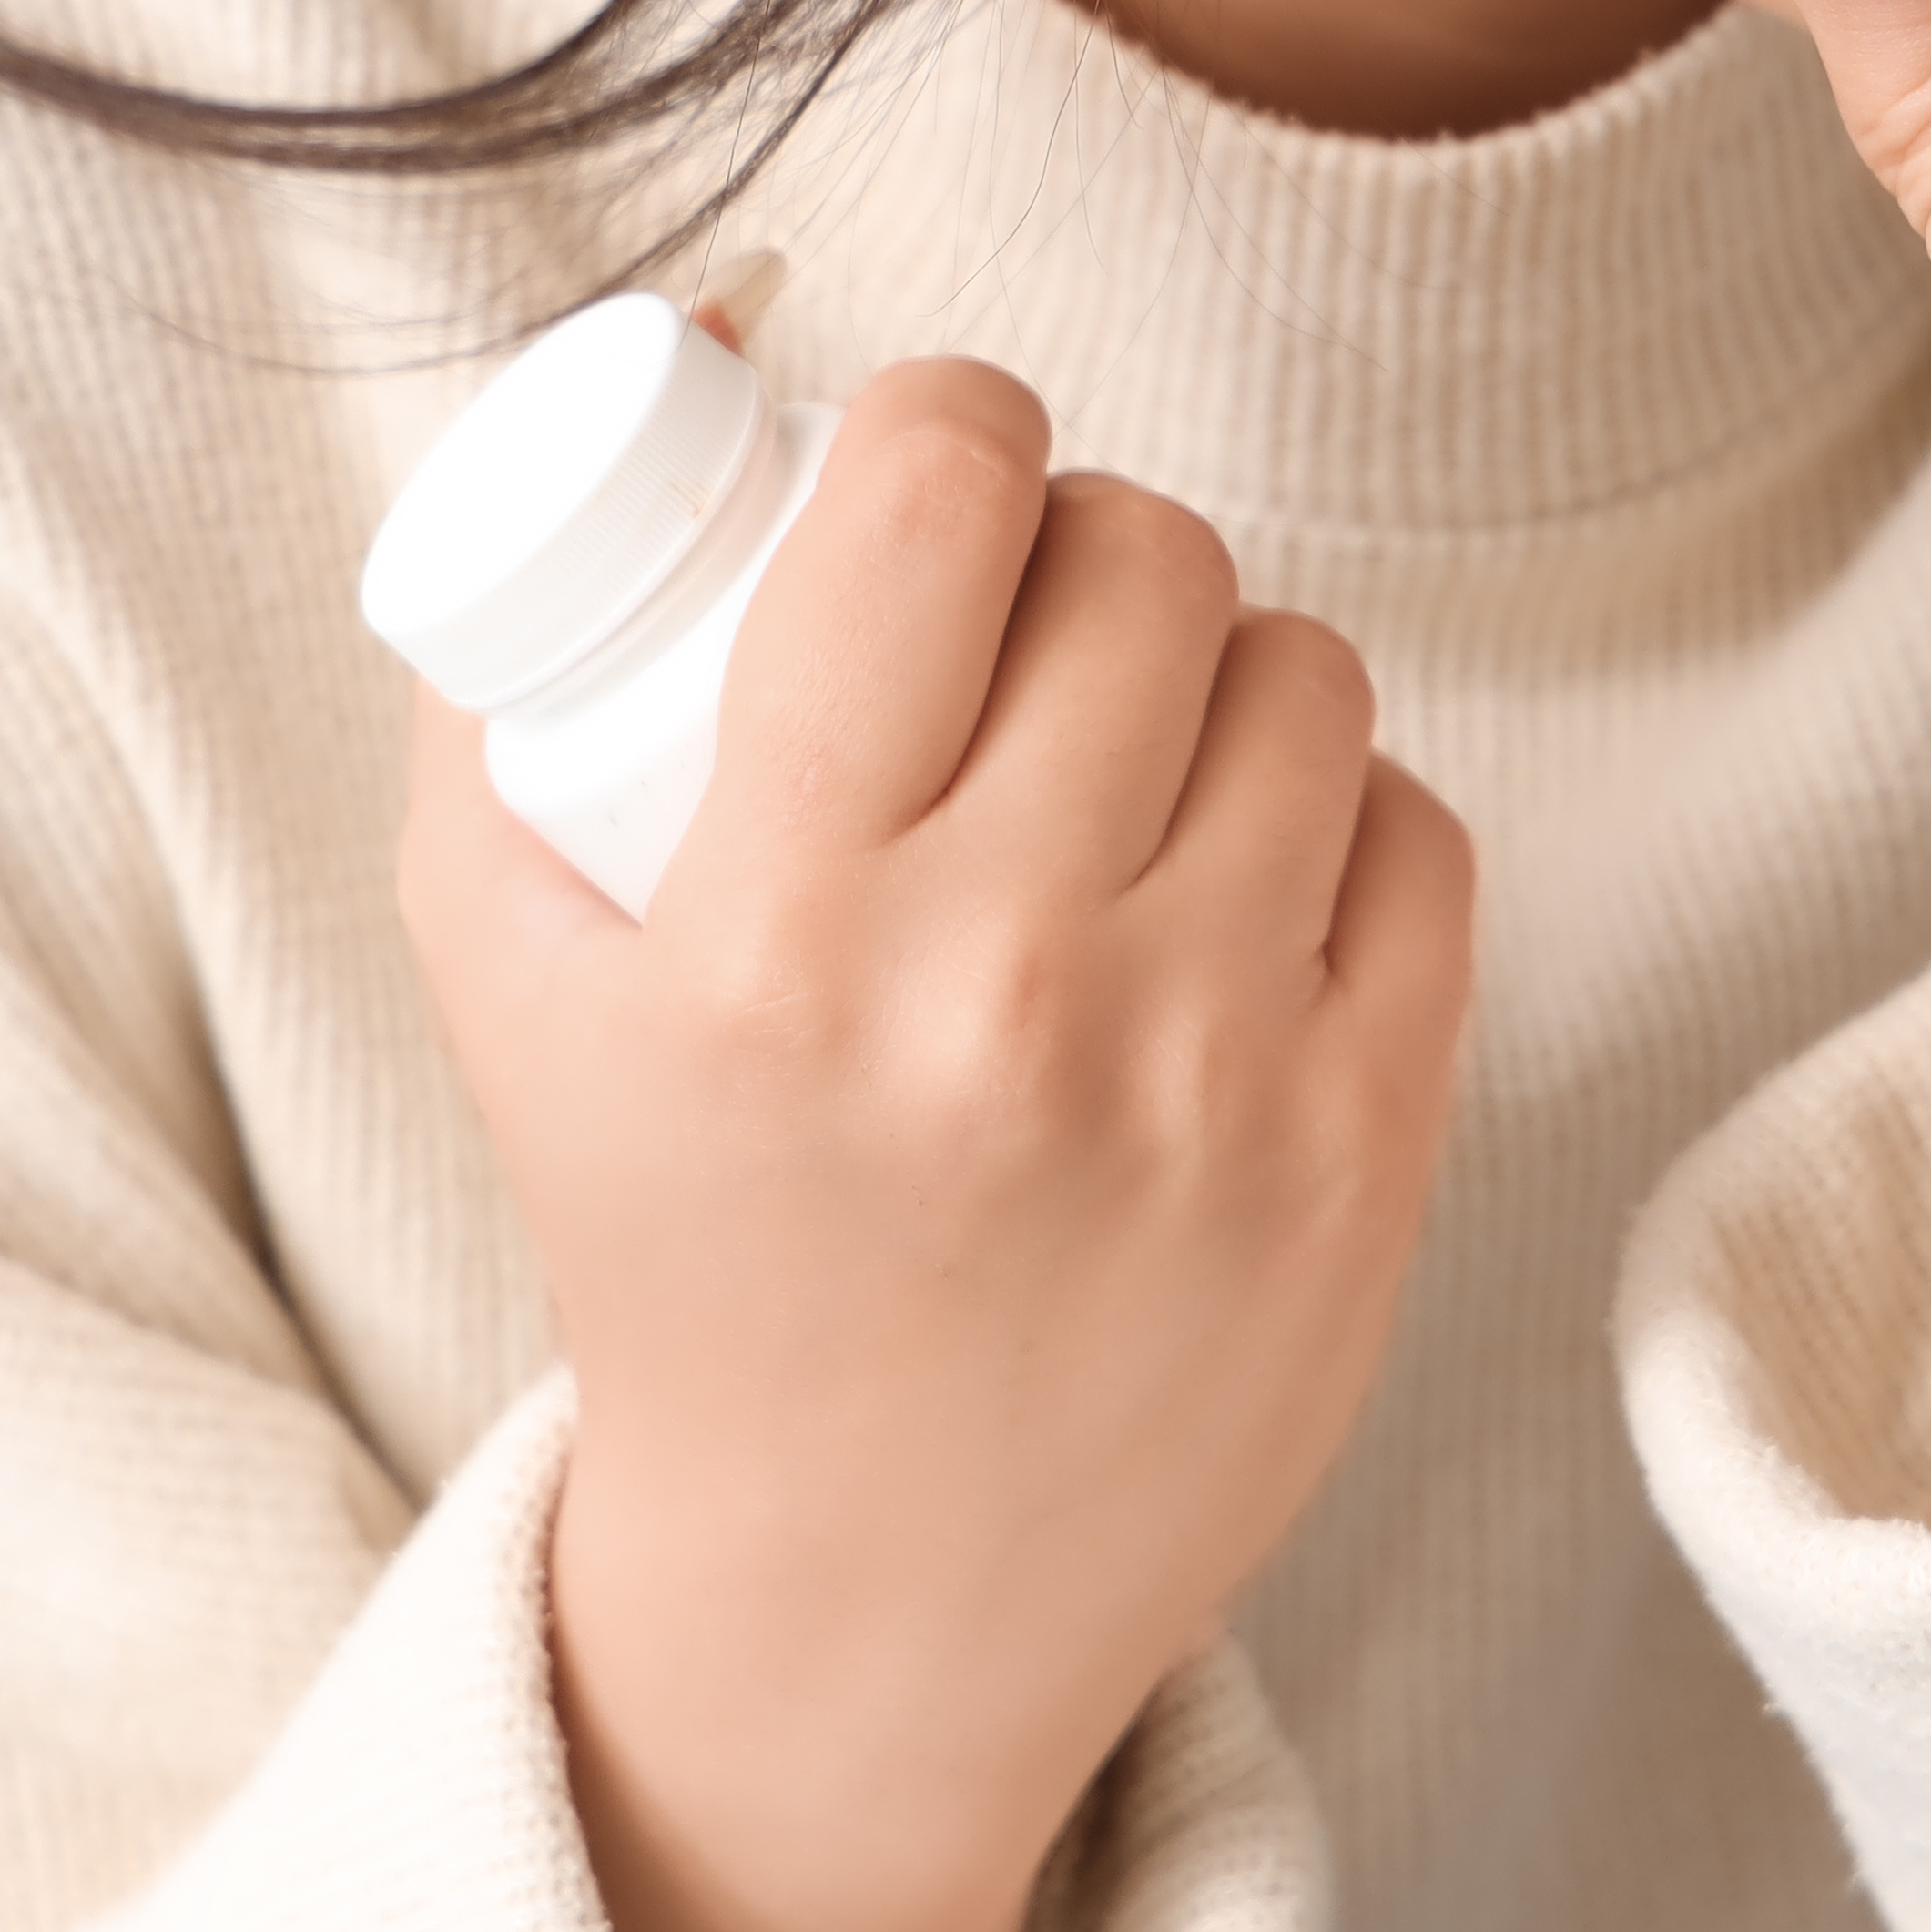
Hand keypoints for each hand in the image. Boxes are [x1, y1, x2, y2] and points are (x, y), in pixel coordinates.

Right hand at [398, 359, 1474, 1931]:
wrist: (854, 1597)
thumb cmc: (676, 1232)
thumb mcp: (507, 960)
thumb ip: (516, 649)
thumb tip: (716, 334)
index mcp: (774, 937)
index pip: (937, 500)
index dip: (950, 419)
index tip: (934, 465)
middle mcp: (1004, 999)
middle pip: (1145, 560)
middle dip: (1087, 543)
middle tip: (1035, 614)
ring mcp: (1212, 1086)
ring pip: (1305, 672)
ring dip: (1225, 664)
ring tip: (1142, 737)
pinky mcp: (1369, 1158)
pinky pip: (1423, 836)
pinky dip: (1341, 818)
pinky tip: (1251, 867)